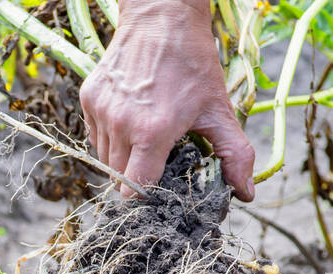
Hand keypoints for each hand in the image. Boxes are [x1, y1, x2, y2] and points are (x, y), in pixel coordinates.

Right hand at [79, 0, 254, 199]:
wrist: (161, 16)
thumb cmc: (192, 63)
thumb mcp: (219, 109)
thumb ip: (234, 154)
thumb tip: (244, 194)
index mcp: (152, 132)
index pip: (135, 190)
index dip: (147, 196)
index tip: (160, 189)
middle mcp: (121, 124)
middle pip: (119, 178)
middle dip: (138, 176)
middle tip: (158, 158)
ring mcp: (101, 110)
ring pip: (105, 159)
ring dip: (123, 157)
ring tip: (145, 136)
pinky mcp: (88, 98)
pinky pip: (95, 136)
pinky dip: (110, 137)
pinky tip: (130, 119)